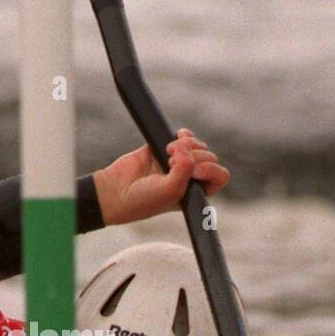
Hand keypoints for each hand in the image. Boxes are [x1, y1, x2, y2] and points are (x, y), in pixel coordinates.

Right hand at [93, 128, 229, 225]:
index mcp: (196, 193)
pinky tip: (175, 140)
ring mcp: (179, 163)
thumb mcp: (170, 190)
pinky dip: (184, 135)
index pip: (219, 177)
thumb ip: (184, 169)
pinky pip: (185, 137)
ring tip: (169, 152)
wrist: (115, 192)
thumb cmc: (143, 200)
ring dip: (188, 144)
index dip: (211, 169)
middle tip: (171, 163)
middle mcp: (190, 178)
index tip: (195, 171)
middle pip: (209, 157)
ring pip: (198, 145)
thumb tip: (186, 144)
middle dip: (195, 156)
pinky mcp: (165, 149)